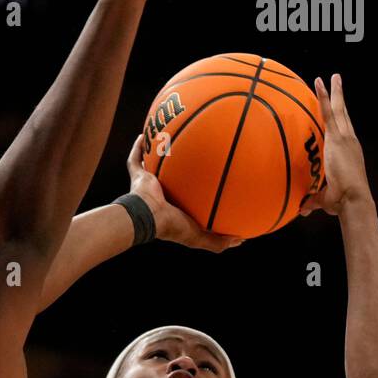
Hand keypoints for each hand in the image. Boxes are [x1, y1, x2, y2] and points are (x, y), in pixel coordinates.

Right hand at [126, 135, 241, 251]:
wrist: (148, 216)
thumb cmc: (172, 226)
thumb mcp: (199, 237)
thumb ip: (218, 241)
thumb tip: (241, 240)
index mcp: (173, 211)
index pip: (186, 202)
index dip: (195, 196)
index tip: (208, 186)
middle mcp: (161, 197)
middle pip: (171, 181)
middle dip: (178, 173)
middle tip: (191, 159)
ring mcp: (148, 186)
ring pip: (153, 167)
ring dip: (159, 156)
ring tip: (170, 141)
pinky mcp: (139, 177)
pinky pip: (136, 159)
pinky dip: (138, 148)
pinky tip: (144, 135)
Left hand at [300, 75, 371, 217]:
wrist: (353, 199)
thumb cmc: (342, 202)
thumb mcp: (325, 198)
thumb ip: (312, 200)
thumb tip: (301, 209)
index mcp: (349, 152)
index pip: (344, 131)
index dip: (341, 119)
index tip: (338, 107)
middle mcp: (349, 141)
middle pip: (344, 114)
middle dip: (340, 98)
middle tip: (337, 82)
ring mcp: (344, 137)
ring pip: (339, 109)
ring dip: (335, 92)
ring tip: (332, 76)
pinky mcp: (337, 137)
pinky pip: (329, 111)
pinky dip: (325, 96)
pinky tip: (319, 83)